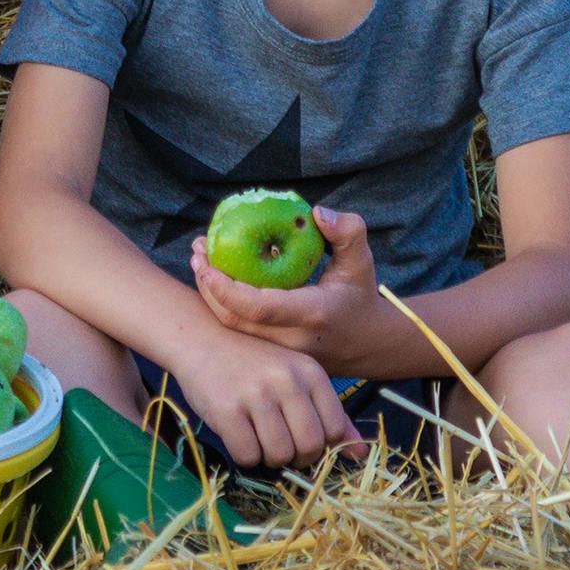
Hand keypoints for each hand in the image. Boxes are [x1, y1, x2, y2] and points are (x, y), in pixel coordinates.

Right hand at [166, 325, 365, 471]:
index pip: (333, 430)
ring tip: (256, 434)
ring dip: (268, 456)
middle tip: (277, 441)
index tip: (298, 434)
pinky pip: (247, 455)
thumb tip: (361, 454)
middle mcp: (287, 380)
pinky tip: (237, 432)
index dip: (318, 443)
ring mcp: (256, 394)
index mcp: (310, 371)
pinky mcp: (227, 409)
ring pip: (279, 455)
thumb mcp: (296, 378)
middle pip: (309, 447)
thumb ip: (330, 415)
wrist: (201, 338)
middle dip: (294, 456)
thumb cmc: (253, 363)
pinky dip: (244, 454)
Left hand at [191, 205, 399, 376]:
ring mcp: (281, 354)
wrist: (370, 344)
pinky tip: (215, 280)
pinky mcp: (273, 357)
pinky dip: (223, 307)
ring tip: (201, 261)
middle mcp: (293, 340)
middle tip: (198, 251)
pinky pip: (241, 334)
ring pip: (233, 331)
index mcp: (312, 314)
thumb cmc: (361, 295)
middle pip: (235, 321)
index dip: (226, 288)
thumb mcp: (362, 260)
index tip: (207, 262)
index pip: (258, 308)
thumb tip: (317, 212)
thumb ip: (347, 230)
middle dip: (208, 287)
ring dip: (210, 297)